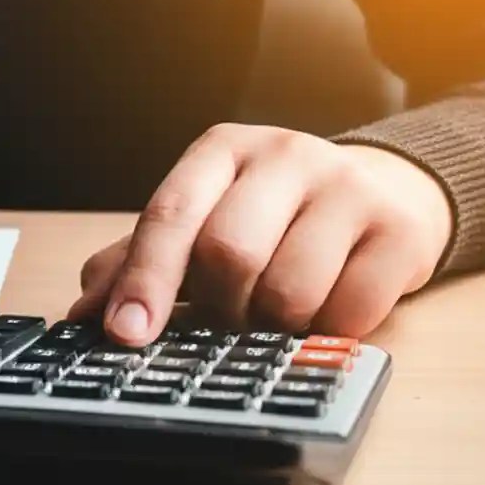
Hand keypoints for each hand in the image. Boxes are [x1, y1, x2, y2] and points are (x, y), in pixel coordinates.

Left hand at [69, 123, 451, 345]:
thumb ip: (137, 261)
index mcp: (221, 150)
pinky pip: (350, 312)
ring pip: (288, 291)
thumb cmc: (273, 215)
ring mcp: (348, 187)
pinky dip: (327, 331)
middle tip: (225, 322)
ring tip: (277, 312)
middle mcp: (284, 155)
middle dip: (218, 308)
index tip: (125, 334)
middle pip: (229, 253)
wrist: (385, 191)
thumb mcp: (202, 221)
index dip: (144, 279)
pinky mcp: (400, 230)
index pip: (170, 214)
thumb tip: (84, 313)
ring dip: (272, 325)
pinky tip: (327, 310)